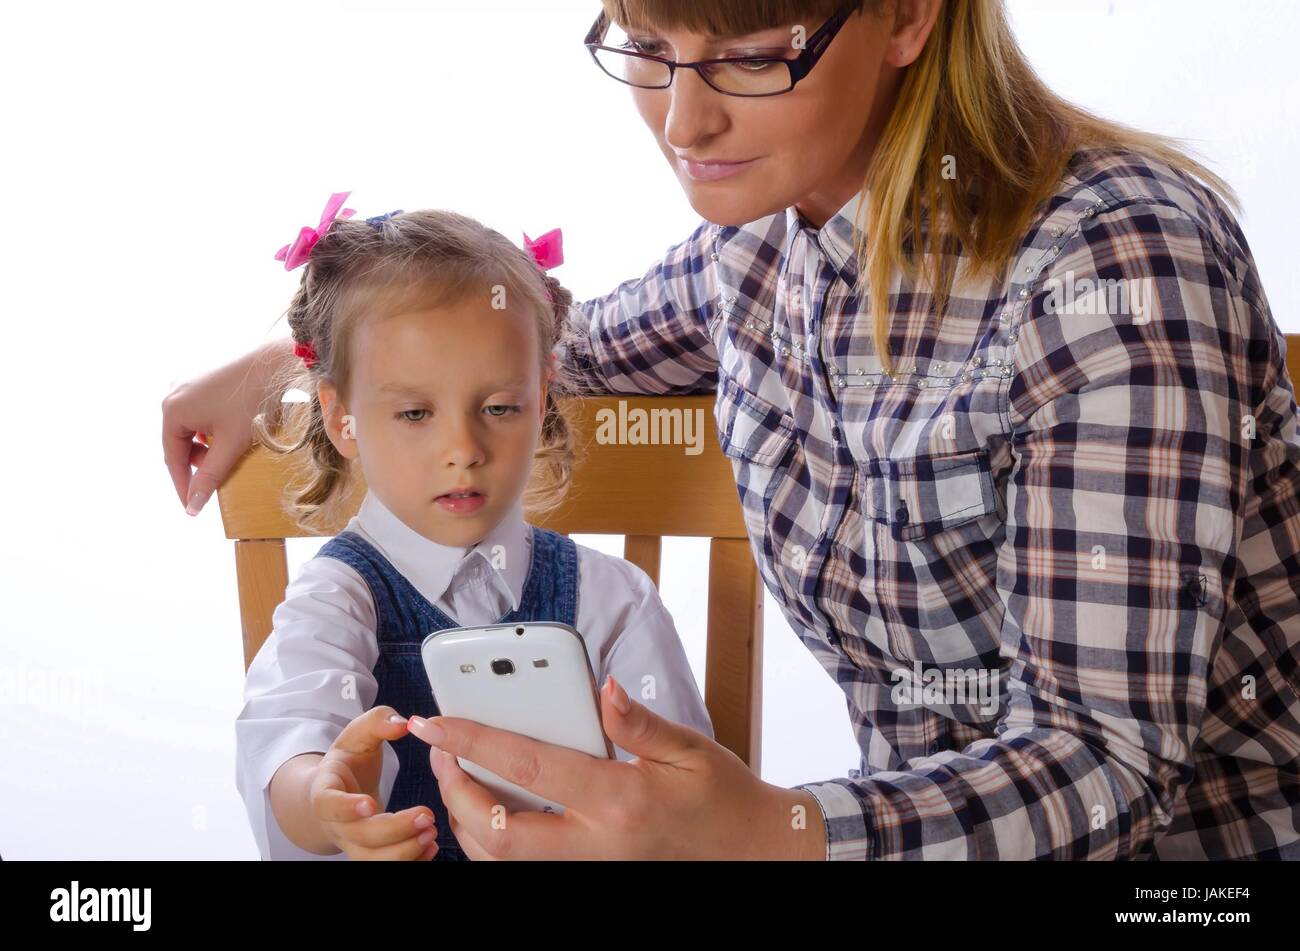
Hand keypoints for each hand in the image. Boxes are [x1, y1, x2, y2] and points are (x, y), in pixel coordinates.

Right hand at [161, 337, 293, 515]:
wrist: (275, 365)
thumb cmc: (253, 403)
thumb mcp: (231, 445)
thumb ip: (210, 476)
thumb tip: (192, 506)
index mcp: (172, 411)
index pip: (172, 459)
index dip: (183, 486)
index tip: (192, 509)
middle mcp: (173, 396)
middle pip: (179, 444)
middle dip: (197, 465)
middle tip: (216, 481)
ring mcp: (187, 388)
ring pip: (190, 432)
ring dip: (205, 449)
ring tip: (227, 456)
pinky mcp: (202, 384)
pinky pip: (199, 417)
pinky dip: (211, 433)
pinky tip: (228, 436)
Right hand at [311, 706, 438, 860]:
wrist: (340, 789)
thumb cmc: (351, 759)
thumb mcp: (359, 733)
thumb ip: (379, 722)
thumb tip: (403, 723)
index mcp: (326, 790)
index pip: (327, 805)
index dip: (345, 808)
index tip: (370, 803)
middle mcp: (336, 823)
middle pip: (359, 837)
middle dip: (394, 831)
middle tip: (427, 816)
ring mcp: (352, 843)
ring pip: (372, 861)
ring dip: (404, 852)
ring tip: (432, 832)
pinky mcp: (371, 854)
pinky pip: (387, 866)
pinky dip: (410, 861)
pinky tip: (431, 848)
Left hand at [405, 676, 826, 859]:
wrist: (754, 852)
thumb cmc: (723, 797)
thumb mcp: (688, 748)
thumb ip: (637, 721)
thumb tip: (602, 688)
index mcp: (619, 799)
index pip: (528, 767)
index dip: (473, 741)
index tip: (434, 722)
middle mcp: (596, 844)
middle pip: (496, 832)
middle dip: (454, 791)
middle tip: (440, 753)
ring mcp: (590, 869)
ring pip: (501, 862)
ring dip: (466, 822)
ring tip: (457, 778)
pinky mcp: (589, 877)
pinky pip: (524, 870)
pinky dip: (492, 845)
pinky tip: (489, 812)